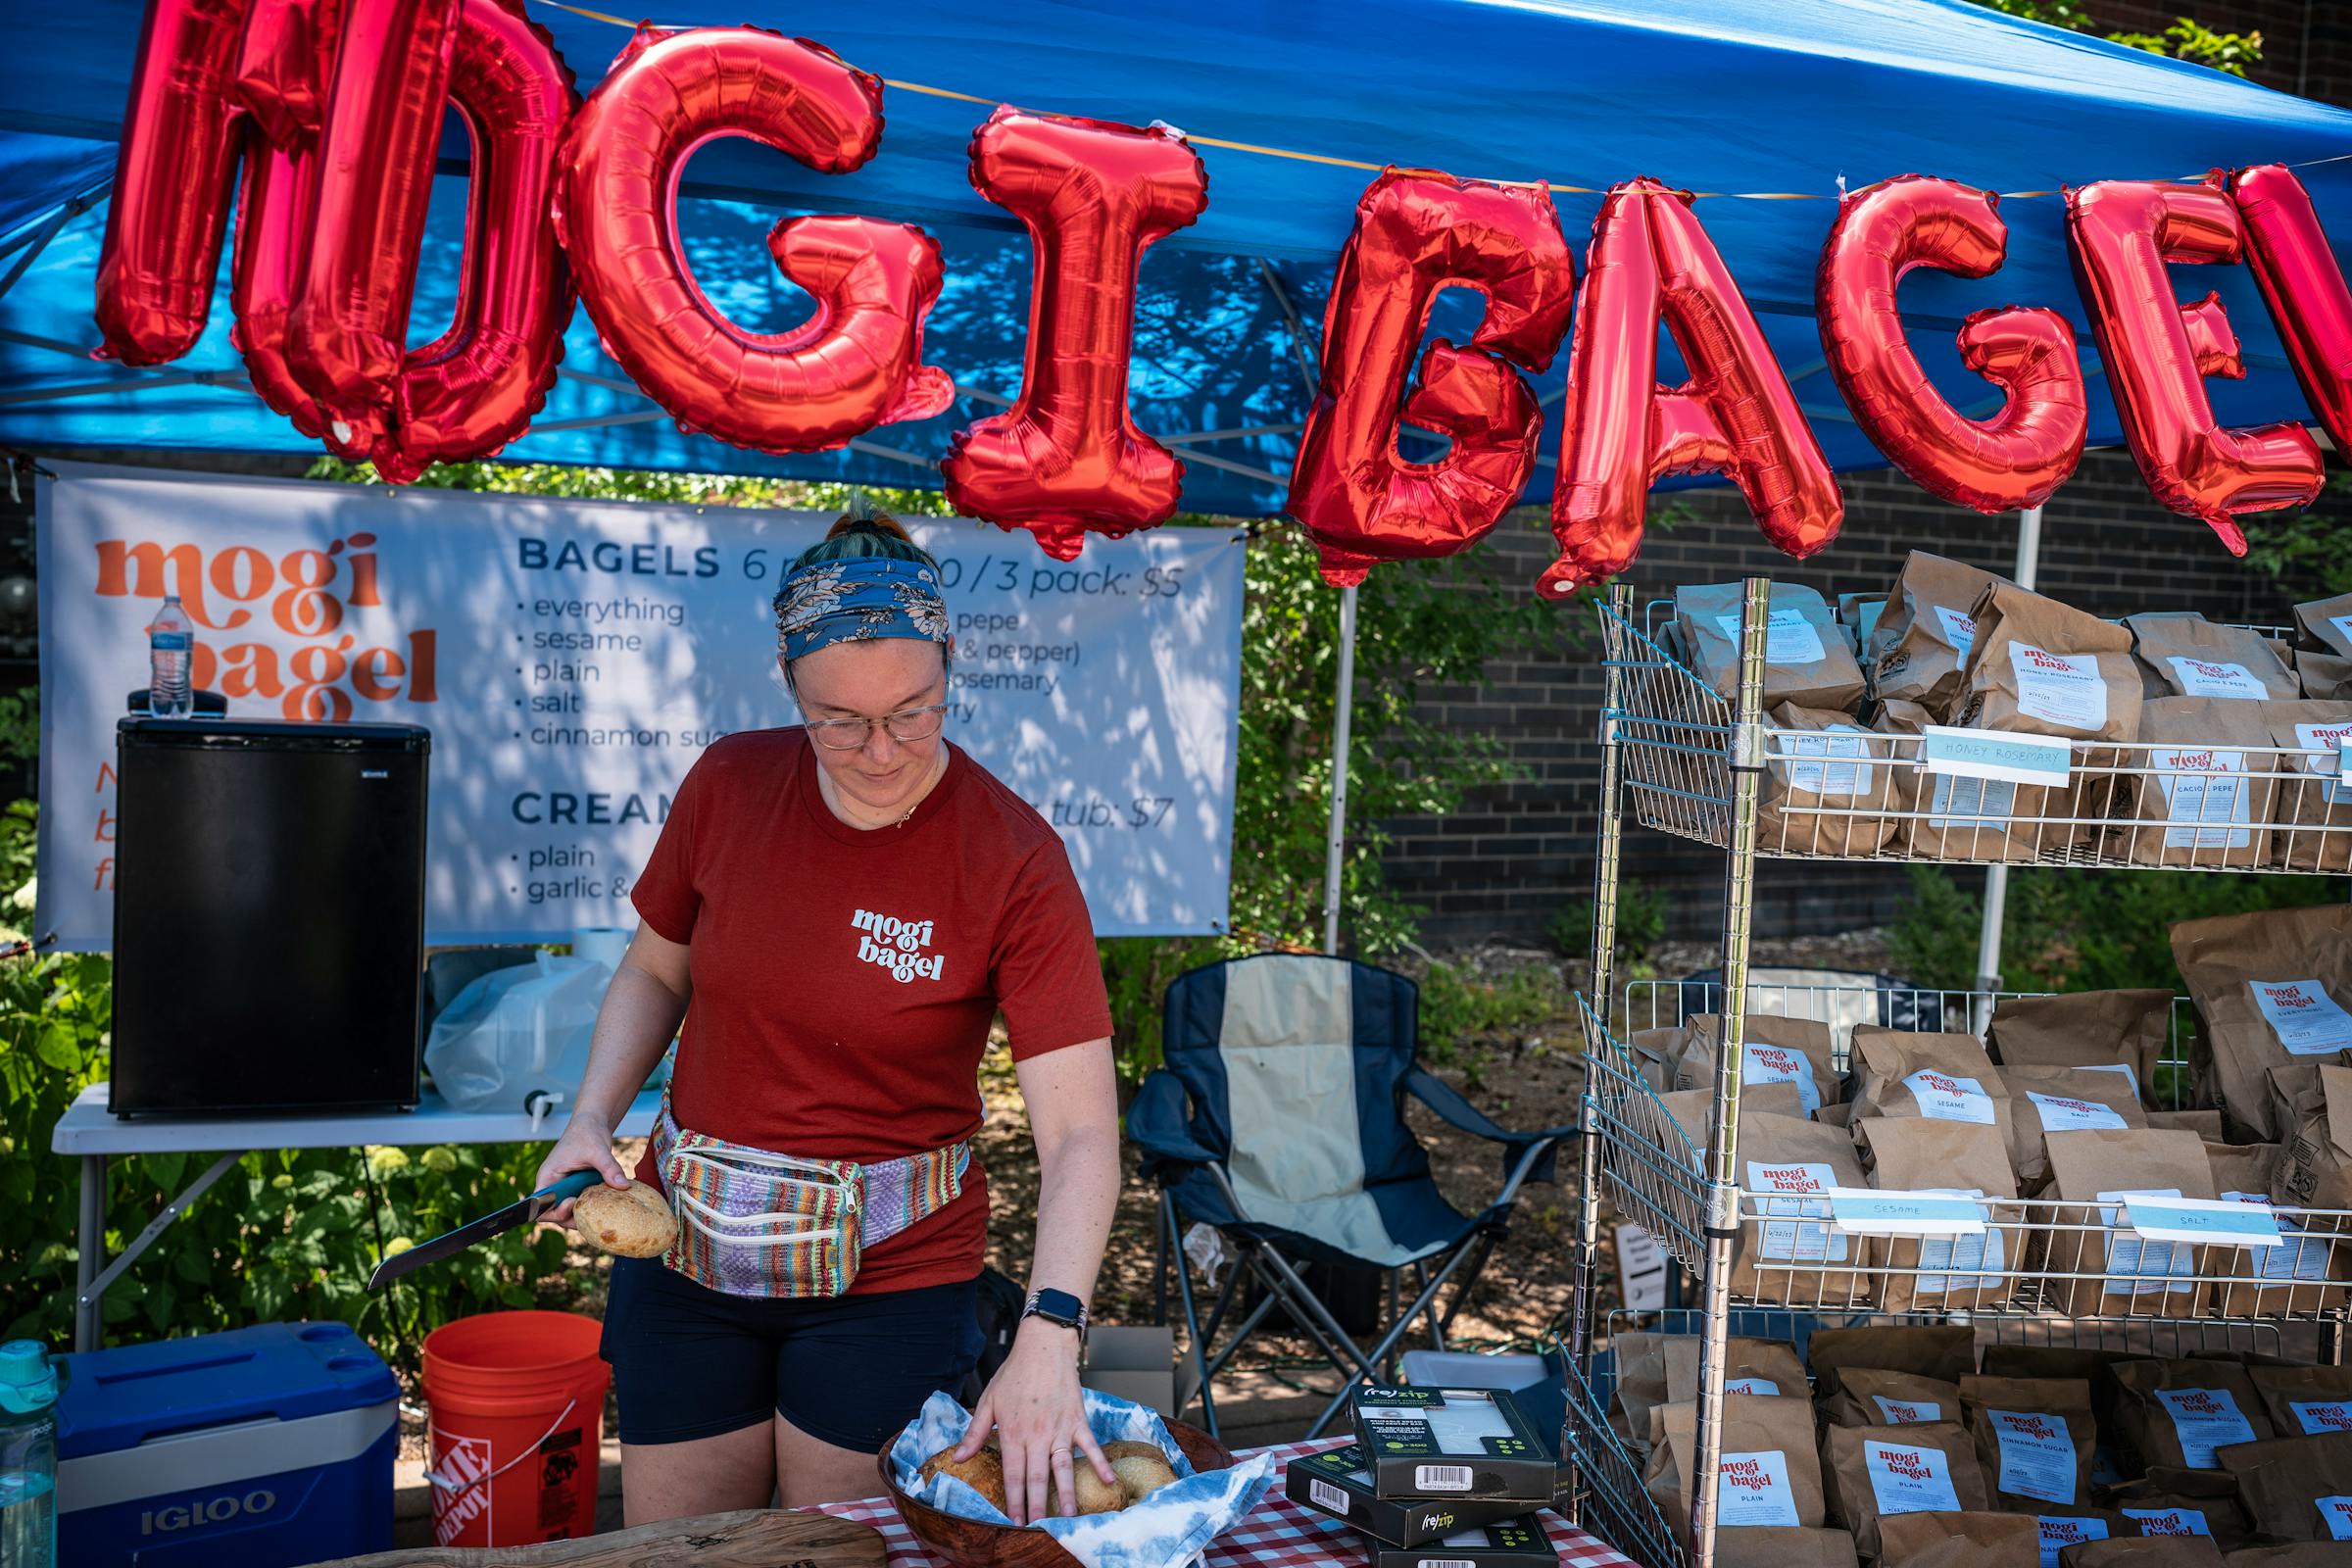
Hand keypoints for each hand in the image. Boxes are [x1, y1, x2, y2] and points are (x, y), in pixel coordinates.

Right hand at [533, 1113, 628, 1225]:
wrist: (592, 1124)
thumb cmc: (587, 1133)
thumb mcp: (598, 1150)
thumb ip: (609, 1168)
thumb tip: (623, 1186)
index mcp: (548, 1178)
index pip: (539, 1207)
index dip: (554, 1211)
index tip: (572, 1202)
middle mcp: (554, 1187)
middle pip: (555, 1214)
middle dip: (572, 1217)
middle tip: (592, 1212)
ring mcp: (566, 1189)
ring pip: (569, 1212)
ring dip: (584, 1213)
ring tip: (601, 1207)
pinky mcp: (577, 1189)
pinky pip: (581, 1204)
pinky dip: (592, 1206)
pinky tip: (606, 1202)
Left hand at [955, 1318, 1110, 1524]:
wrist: (1043, 1347)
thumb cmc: (1014, 1374)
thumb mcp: (988, 1401)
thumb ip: (975, 1433)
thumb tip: (958, 1458)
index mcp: (1013, 1433)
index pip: (1013, 1474)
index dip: (1014, 1500)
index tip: (1014, 1521)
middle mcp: (1037, 1435)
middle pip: (1037, 1477)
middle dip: (1037, 1506)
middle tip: (1038, 1529)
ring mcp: (1060, 1429)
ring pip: (1063, 1468)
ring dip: (1066, 1494)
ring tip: (1068, 1518)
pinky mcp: (1077, 1421)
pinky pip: (1090, 1446)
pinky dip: (1099, 1464)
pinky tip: (1108, 1482)